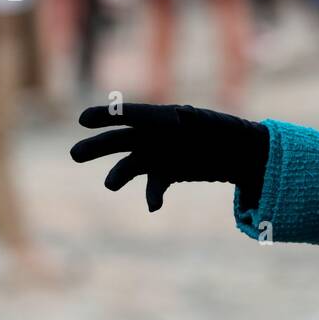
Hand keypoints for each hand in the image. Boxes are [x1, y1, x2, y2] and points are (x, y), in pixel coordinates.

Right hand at [70, 103, 269, 211]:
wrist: (242, 151)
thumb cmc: (225, 132)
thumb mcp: (207, 127)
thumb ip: (187, 131)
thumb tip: (176, 128)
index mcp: (163, 117)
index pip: (129, 114)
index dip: (106, 115)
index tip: (83, 120)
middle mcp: (155, 135)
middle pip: (120, 140)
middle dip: (98, 147)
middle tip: (75, 155)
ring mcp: (158, 154)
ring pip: (131, 164)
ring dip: (119, 175)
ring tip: (111, 184)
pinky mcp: (167, 172)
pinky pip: (153, 184)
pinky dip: (153, 195)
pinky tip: (154, 205)